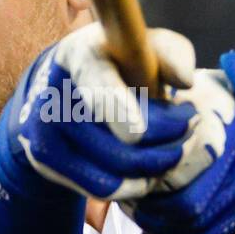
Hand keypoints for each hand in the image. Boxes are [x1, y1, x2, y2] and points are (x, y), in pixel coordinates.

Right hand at [0, 22, 219, 201]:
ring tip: (174, 148)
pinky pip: (102, 188)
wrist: (64, 84)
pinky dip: (135, 184)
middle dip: (168, 136)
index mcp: (81, 57)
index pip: (99, 87)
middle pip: (123, 137)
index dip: (117, 110)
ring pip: (116, 168)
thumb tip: (185, 81)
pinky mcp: (46, 159)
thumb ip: (171, 55)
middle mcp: (55, 94)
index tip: (139, 131)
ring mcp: (46, 129)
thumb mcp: (143, 46)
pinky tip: (149, 170)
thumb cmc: (117, 63)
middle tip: (189, 125)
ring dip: (157, 164)